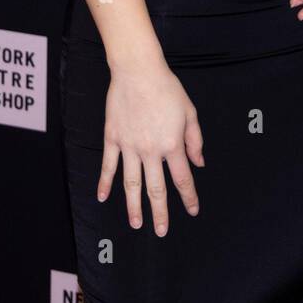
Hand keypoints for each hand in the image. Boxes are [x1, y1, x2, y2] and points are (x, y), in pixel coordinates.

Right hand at [99, 60, 204, 234]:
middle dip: (160, 212)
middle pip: (156, 189)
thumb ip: (195, 140)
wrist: (138, 71)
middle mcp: (151, 150)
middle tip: (161, 230)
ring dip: (134, 206)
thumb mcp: (189, 112)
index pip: (183, 179)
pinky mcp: (113, 139)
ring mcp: (129, 146)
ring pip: (131, 184)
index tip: (192, 210)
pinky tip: (103, 197)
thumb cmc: (167, 88)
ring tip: (136, 223)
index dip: (189, 197)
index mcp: (172, 144)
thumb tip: (199, 162)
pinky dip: (105, 183)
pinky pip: (109, 166)